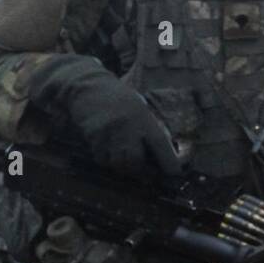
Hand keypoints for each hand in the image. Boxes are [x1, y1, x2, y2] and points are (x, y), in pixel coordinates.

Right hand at [29, 57, 181, 178]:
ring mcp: (109, 132)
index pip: (160, 145)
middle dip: (138, 169)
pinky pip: (101, 158)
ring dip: (120, 165)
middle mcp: (128, 126)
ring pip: (117, 163)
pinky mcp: (93, 136)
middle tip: (139, 168)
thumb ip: (150, 129)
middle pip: (136, 161)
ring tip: (120, 153)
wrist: (89, 87)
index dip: (169, 162)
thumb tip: (163, 156)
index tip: (175, 174)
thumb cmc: (118, 100)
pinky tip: (105, 145)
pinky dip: (105, 158)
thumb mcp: (140, 109)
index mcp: (143, 118)